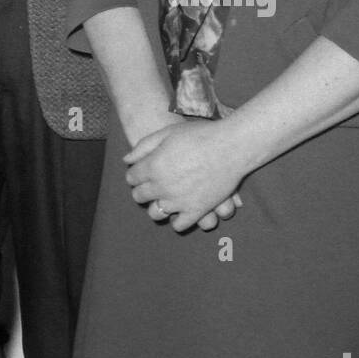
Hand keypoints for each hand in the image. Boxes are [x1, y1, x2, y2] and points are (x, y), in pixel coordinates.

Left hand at [122, 119, 246, 232]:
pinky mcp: (197, 211)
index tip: (140, 171)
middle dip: (141, 190)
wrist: (231, 146)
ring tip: (163, 198)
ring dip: (156, 206)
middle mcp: (162, 186)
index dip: (134, 174)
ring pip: (155, 213)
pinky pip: (179, 225)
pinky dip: (176, 220)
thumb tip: (127, 160)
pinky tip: (179, 209)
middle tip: (149, 185)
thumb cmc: (199, 135)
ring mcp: (179, 201)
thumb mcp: (167, 132)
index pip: (131, 177)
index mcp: (152, 166)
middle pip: (140, 196)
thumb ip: (144, 146)